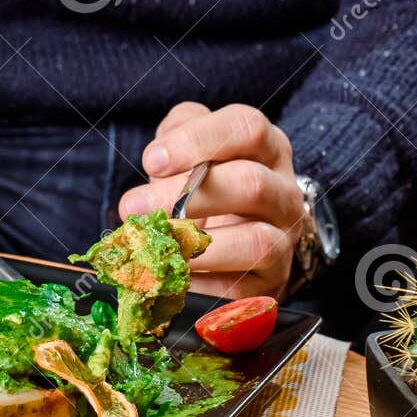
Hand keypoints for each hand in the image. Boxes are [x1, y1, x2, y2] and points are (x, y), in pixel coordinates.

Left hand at [118, 102, 304, 300]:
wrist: (231, 246)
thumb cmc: (205, 187)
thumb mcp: (192, 149)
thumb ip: (177, 133)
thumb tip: (158, 157)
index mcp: (267, 149)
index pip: (248, 129)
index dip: (198, 140)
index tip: (152, 160)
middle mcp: (284, 191)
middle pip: (251, 183)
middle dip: (184, 196)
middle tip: (133, 207)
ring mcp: (283, 239)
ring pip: (254, 240)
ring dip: (193, 244)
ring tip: (152, 244)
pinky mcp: (270, 282)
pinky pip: (239, 287)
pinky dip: (198, 282)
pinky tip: (167, 272)